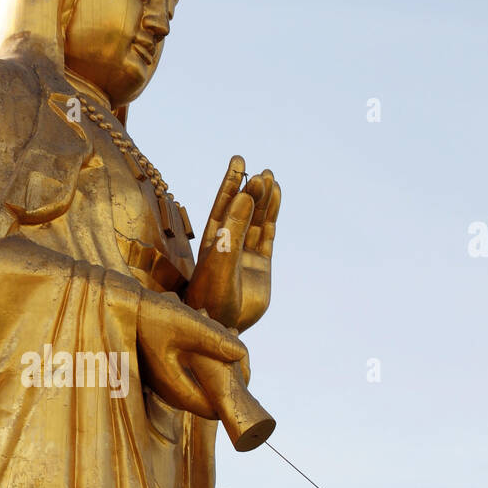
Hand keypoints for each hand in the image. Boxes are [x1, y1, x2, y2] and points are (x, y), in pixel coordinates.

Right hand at [137, 288, 249, 418]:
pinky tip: (206, 326)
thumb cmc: (152, 315)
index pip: (212, 410)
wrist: (121, 306)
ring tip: (221, 328)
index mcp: (175, 387)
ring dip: (216, 360)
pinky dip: (203, 354)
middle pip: (209, 396)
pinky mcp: (163, 369)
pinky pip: (191, 370)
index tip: (243, 373)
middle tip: (234, 344)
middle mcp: (169, 390)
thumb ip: (215, 340)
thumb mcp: (187, 324)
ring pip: (201, 380)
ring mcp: (165, 381)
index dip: (232, 398)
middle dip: (227, 374)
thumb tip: (241, 354)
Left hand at [184, 156, 280, 332]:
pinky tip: (276, 197)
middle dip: (249, 189)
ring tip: (270, 177)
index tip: (238, 160)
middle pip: (240, 209)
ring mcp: (245, 254)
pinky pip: (267, 236)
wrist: (223, 327)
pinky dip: (271, 217)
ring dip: (263, 200)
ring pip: (256, 221)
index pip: (222, 205)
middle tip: (260, 171)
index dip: (230, 183)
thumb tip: (245, 196)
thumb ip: (232, 229)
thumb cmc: (212, 296)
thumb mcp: (220, 259)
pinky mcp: (261, 266)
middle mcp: (227, 244)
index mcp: (211, 241)